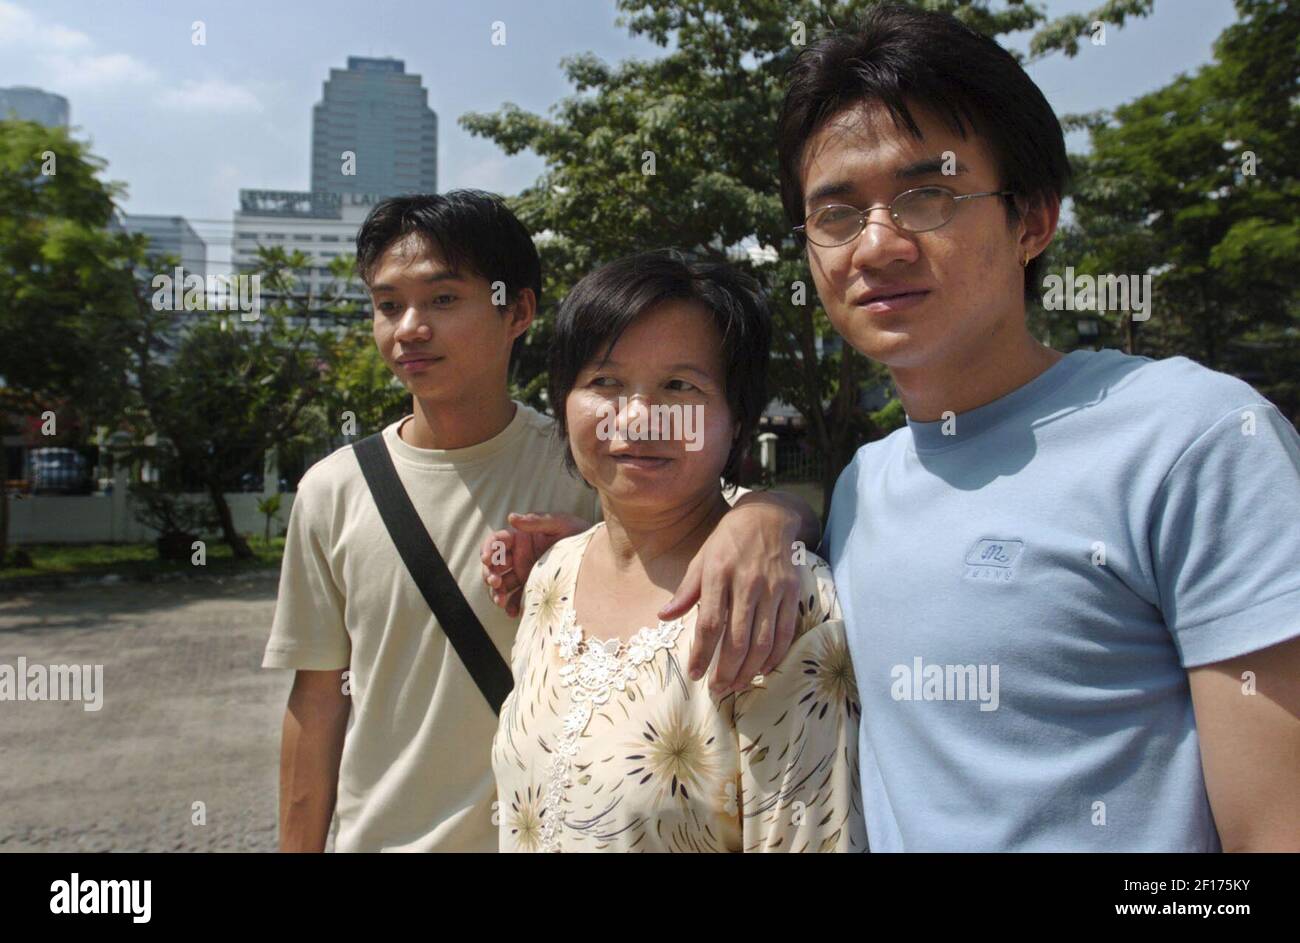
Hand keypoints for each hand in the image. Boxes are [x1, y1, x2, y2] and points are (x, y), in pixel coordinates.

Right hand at [480, 512, 588, 617]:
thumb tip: (511, 517)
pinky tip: (513, 612)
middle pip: (494, 566)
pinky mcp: (532, 589)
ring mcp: (524, 574)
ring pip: (502, 584)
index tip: (486, 558)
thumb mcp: (559, 523)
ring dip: (496, 593)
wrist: (595, 553)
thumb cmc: (577, 532)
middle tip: (495, 581)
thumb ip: (536, 521)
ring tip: (500, 600)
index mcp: (520, 538)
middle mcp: (518, 556)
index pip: (496, 542)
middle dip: (489, 573)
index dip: (487, 549)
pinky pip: (516, 599)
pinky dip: (511, 606)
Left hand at [659, 497, 808, 696]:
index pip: (710, 623)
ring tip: (737, 685)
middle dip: (726, 670)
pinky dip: (775, 656)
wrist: (766, 517)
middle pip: (737, 638)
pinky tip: (763, 669)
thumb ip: (686, 592)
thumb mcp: (700, 560)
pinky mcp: (792, 592)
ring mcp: (772, 588)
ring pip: (763, 640)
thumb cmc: (727, 541)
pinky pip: (785, 632)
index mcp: (718, 574)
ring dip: (749, 669)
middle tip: (717, 689)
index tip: (695, 674)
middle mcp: (747, 582)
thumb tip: (664, 616)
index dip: (702, 653)